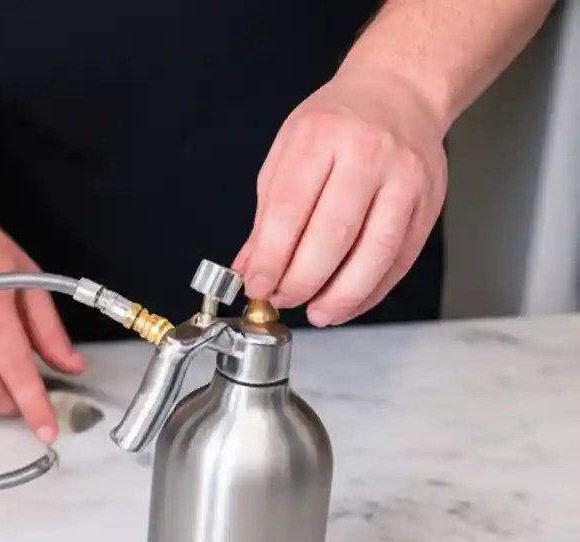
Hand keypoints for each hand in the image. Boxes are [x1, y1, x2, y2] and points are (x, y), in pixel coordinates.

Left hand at [235, 67, 448, 326]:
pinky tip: (347, 301)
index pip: (290, 210)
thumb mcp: (287, 154)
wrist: (398, 92)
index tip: (257, 284)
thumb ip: (267, 215)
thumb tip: (249, 268)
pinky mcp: (429, 203)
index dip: (271, 257)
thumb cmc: (335, 124)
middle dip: (302, 280)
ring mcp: (406, 179)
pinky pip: (400, 259)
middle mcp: (368, 154)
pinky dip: (372, 290)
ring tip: (317, 312)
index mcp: (321, 137)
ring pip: (375, 253)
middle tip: (282, 299)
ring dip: (341, 294)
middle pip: (333, 235)